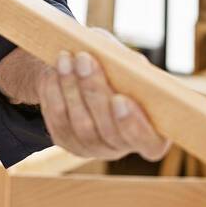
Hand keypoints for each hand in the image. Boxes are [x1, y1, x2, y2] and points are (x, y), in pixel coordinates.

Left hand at [35, 29, 170, 161]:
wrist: (84, 72)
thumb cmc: (117, 68)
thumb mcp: (130, 64)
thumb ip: (132, 68)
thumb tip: (127, 66)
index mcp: (151, 134)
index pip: (149, 143)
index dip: (134, 124)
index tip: (120, 98)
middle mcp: (123, 147)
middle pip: (109, 131)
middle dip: (94, 91)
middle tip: (84, 59)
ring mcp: (93, 148)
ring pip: (81, 125)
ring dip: (71, 88)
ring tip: (66, 58)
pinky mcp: (67, 142)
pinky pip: (59, 122)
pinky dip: (54, 93)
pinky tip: (54, 70)